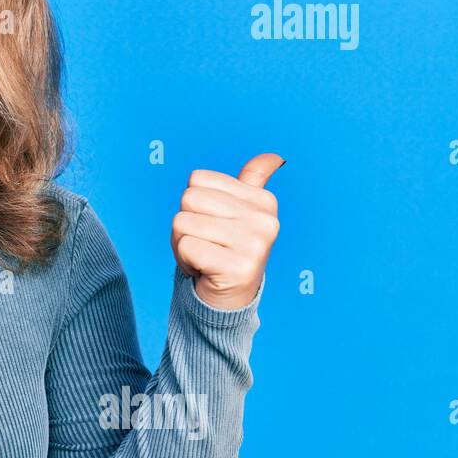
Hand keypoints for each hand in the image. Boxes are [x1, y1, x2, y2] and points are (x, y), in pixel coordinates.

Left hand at [171, 153, 283, 309]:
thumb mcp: (240, 212)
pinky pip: (185, 247)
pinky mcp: (238, 268)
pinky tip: (204, 271)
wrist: (228, 300)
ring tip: (205, 257)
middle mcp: (265, 220)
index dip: (194, 204)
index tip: (212, 226)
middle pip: (188, 199)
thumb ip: (253, 182)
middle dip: (186, 225)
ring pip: (182, 222)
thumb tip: (275, 157)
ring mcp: (255, 244)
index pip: (197, 179)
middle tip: (206, 245)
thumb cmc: (225, 251)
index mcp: (264, 201)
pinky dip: (185, 261)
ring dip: (182, 244)